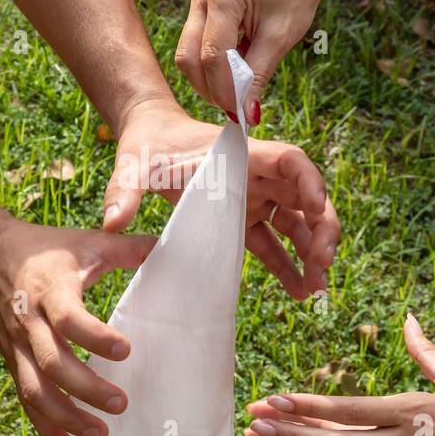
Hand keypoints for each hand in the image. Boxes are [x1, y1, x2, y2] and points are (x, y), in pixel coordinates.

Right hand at [0, 214, 153, 435]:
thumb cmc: (44, 247)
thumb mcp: (85, 241)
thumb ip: (126, 247)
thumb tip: (169, 246)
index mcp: (50, 290)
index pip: (69, 320)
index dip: (96, 337)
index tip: (126, 351)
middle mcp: (30, 323)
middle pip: (54, 364)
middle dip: (87, 389)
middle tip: (122, 404)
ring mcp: (18, 347)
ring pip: (37, 391)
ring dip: (68, 418)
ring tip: (102, 434)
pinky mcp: (12, 362)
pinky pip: (26, 401)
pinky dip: (46, 430)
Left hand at [104, 98, 338, 298]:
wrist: (148, 143)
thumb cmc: (145, 146)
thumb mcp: (133, 165)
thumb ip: (124, 189)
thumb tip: (111, 222)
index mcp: (240, 154)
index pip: (290, 160)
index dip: (309, 182)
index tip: (316, 207)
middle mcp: (256, 175)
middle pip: (305, 197)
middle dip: (322, 229)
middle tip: (323, 264)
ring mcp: (253, 198)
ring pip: (296, 224)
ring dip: (311, 253)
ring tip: (316, 289)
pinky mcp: (242, 220)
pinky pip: (272, 245)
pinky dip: (287, 267)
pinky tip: (298, 292)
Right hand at [175, 0, 325, 117]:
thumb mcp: (280, 38)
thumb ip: (259, 76)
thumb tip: (246, 114)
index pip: (213, 55)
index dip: (224, 90)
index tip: (240, 115)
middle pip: (190, 57)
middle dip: (210, 89)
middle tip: (235, 109)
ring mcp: (197, 2)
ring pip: (188, 56)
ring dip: (208, 81)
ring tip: (236, 93)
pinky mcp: (200, 11)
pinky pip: (196, 49)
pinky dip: (212, 69)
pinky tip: (233, 76)